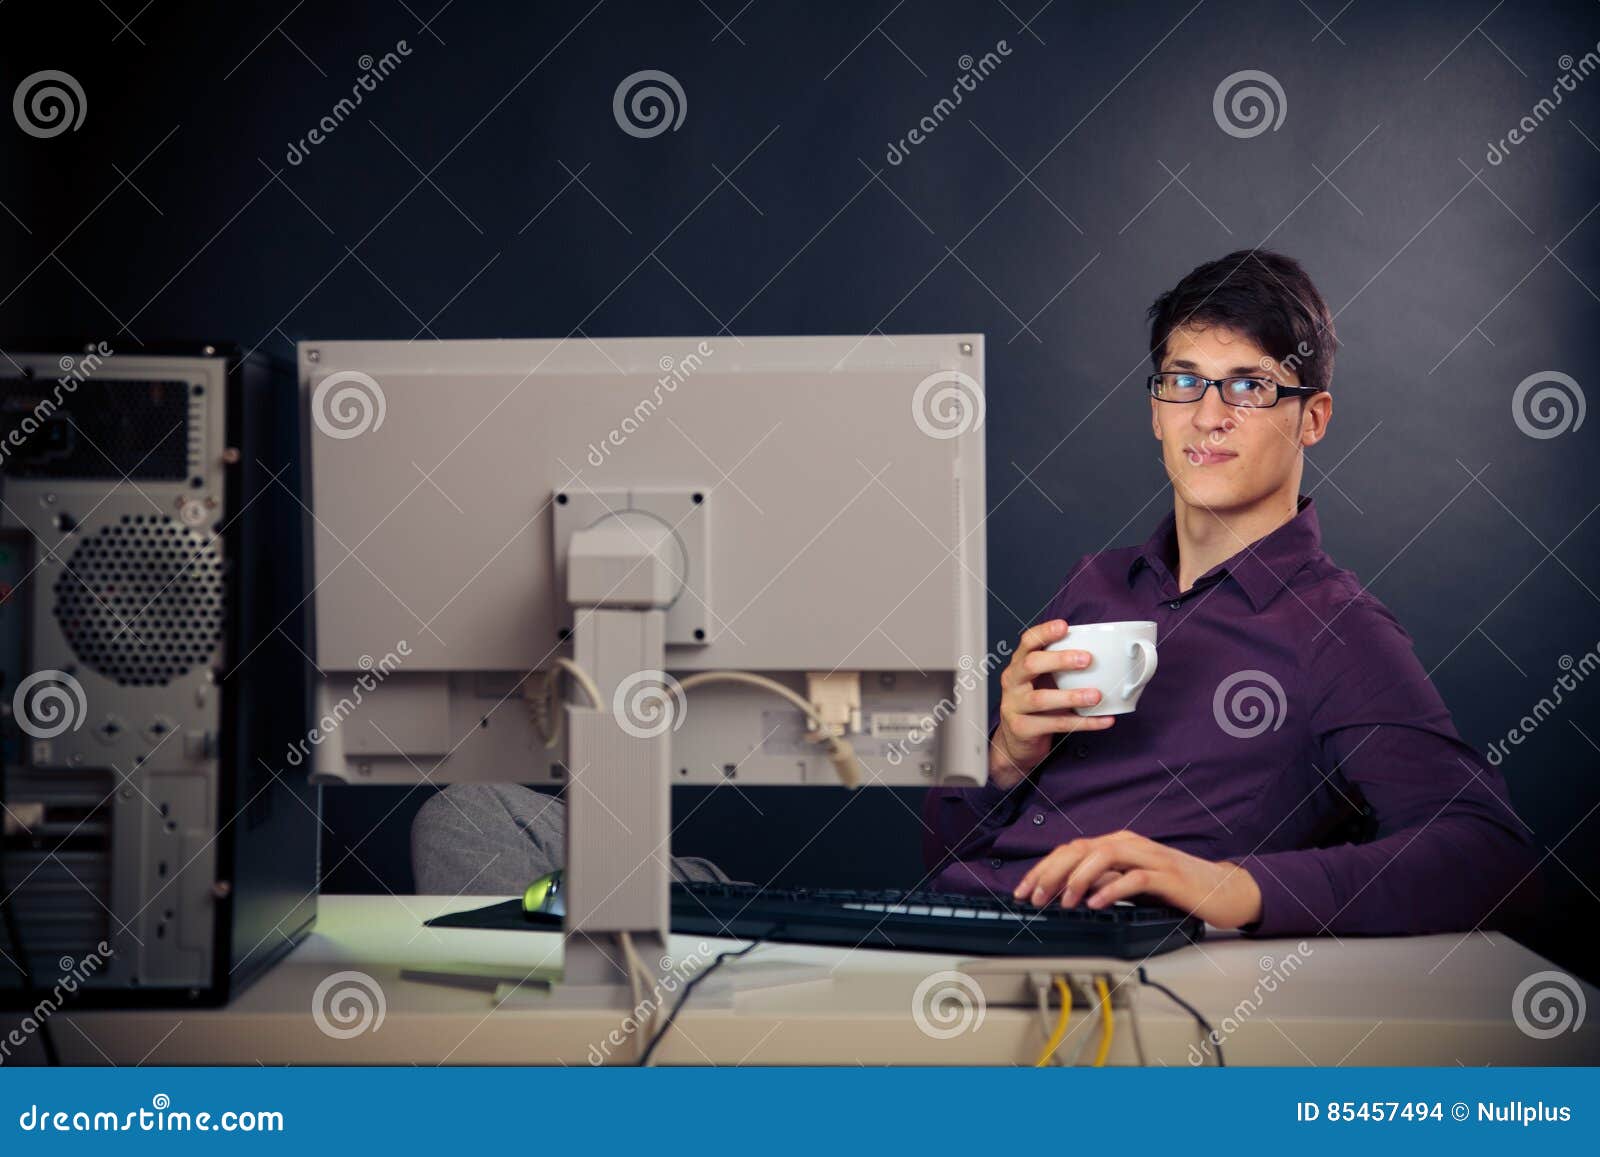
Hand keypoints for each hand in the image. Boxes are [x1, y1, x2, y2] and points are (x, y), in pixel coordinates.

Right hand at [989, 619, 1112, 789]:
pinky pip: (1056, 725)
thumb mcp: (1042, 682)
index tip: (1064, 626)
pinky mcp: (1023, 729)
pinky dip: (1084, 722)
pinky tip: (1104, 719)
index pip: (1027, 642)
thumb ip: (1061, 668)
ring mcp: (1015, 706)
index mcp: (1019, 665)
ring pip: (1041, 699)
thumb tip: (1105, 654)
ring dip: (1071, 696)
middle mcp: (1013, 682)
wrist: (1017, 741)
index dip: (1044, 632)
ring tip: (1096, 696)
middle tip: (1086, 659)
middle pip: (1030, 665)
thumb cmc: (1035, 705)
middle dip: (1059, 660)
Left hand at [1011, 830, 1263, 929]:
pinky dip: (1112, 889)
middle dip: (1051, 872)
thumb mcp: (1130, 883)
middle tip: (1034, 897)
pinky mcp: (1168, 875)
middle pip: (1080, 848)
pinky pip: (1135, 878)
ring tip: (1063, 901)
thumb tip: (1065, 892)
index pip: (1070, 849)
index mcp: (1118, 844)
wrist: (1222, 889)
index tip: (1023, 890)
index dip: (1042, 868)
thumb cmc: (1176, 887)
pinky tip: (1097, 903)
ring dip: (1077, 878)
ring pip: (1103, 855)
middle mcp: (1130, 844)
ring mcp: (1149, 857)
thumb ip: (1103, 881)